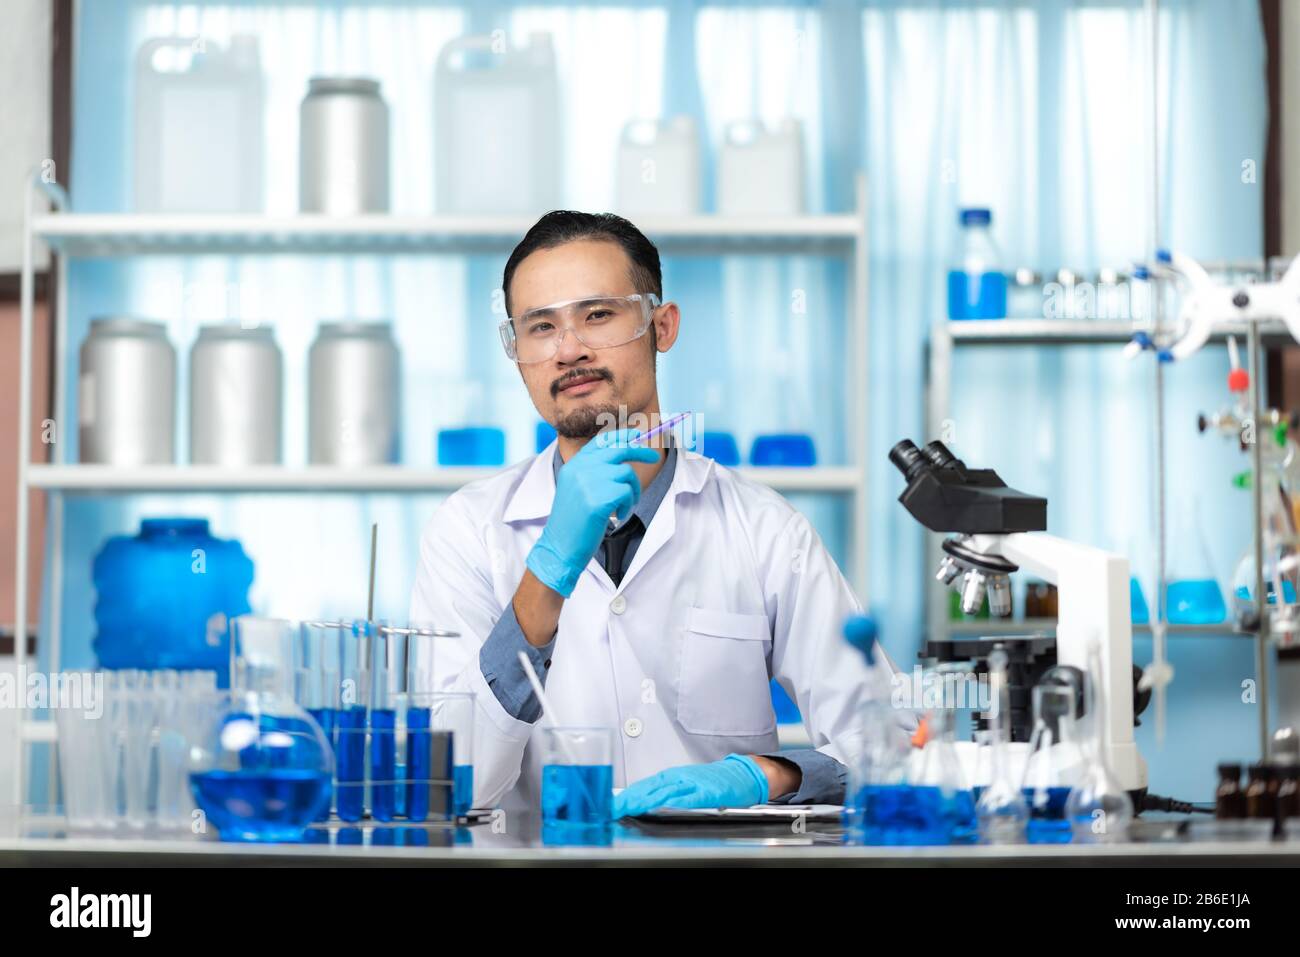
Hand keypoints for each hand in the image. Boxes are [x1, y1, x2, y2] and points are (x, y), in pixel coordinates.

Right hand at [526, 428, 659, 596]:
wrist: (560, 546)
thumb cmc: (573, 521)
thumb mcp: (578, 488)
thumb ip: (594, 471)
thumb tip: (624, 455)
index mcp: (574, 464)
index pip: (602, 441)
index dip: (622, 435)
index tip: (637, 436)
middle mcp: (580, 469)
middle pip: (619, 449)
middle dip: (640, 451)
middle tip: (654, 456)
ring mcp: (588, 482)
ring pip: (627, 473)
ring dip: (632, 491)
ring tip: (622, 507)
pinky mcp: (598, 498)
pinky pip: (627, 493)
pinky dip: (627, 505)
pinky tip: (616, 516)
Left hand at [612, 755, 769, 818]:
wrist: (743, 773)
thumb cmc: (715, 780)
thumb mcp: (686, 783)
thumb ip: (667, 791)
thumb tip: (645, 800)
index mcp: (673, 775)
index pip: (644, 785)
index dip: (627, 795)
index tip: (612, 804)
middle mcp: (680, 777)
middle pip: (649, 787)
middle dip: (630, 798)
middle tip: (613, 809)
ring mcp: (693, 783)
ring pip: (665, 791)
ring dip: (645, 800)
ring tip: (629, 808)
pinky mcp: (708, 792)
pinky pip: (689, 797)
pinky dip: (675, 801)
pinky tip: (663, 806)